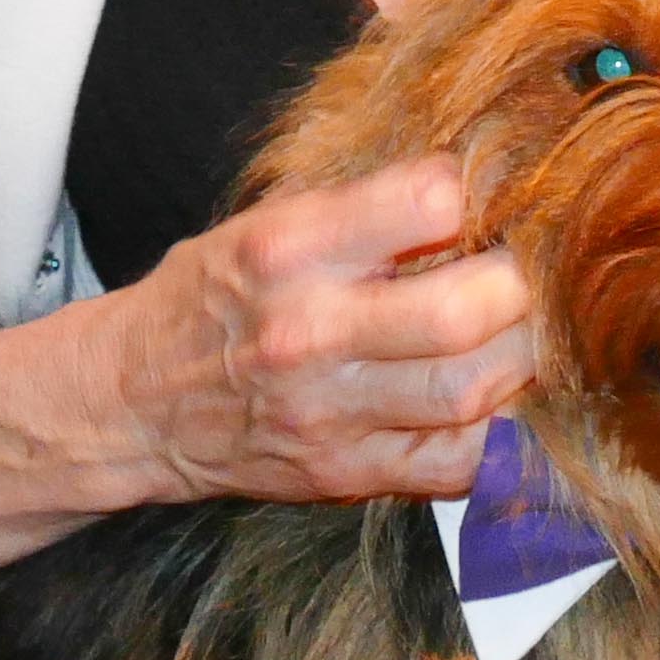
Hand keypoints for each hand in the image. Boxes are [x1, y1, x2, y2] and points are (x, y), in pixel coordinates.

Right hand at [101, 156, 532, 505]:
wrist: (129, 403)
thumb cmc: (207, 299)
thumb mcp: (264, 225)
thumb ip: (362, 210)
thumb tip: (477, 186)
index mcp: (287, 249)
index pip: (425, 202)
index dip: (477, 191)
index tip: (491, 195)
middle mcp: (308, 331)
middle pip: (462, 312)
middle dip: (521, 285)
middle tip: (530, 271)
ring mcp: (328, 412)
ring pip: (471, 390)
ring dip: (522, 357)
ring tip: (524, 330)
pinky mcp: (344, 473)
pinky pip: (458, 464)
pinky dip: (500, 434)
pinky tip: (500, 399)